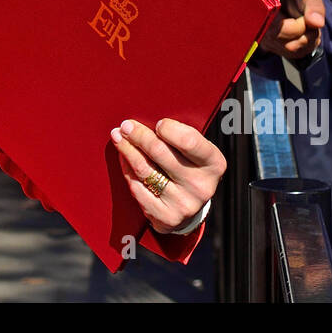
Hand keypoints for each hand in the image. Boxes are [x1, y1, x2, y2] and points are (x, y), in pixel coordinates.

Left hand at [111, 118, 225, 234]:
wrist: (190, 205)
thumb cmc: (189, 166)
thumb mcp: (195, 150)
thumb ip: (180, 135)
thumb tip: (147, 115)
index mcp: (214, 163)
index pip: (190, 141)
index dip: (170, 130)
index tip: (157, 123)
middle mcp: (201, 186)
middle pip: (160, 152)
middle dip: (139, 135)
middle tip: (125, 125)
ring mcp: (184, 204)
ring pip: (144, 169)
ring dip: (127, 150)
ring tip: (118, 137)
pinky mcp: (166, 217)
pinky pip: (137, 187)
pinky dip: (126, 169)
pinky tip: (123, 157)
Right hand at [257, 0, 325, 59]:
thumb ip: (314, 7)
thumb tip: (318, 23)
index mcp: (266, 10)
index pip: (283, 30)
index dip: (301, 26)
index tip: (307, 16)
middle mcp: (261, 28)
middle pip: (289, 44)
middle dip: (307, 35)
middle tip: (311, 21)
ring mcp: (265, 39)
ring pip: (291, 51)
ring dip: (308, 42)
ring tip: (310, 26)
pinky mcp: (272, 47)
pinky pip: (291, 54)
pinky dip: (304, 47)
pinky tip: (306, 34)